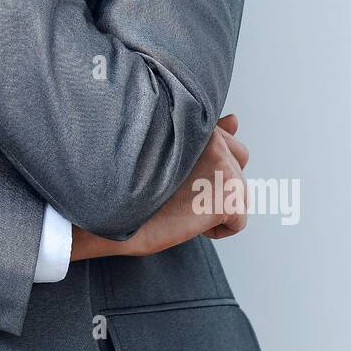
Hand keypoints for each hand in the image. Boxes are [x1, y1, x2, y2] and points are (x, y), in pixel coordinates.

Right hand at [70, 113, 249, 259]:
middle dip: (216, 182)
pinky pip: (238, 221)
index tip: (179, 176)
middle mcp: (213, 137)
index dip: (206, 166)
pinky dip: (216, 230)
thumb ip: (205, 136)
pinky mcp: (228, 195)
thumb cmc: (132, 182)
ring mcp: (223, 165)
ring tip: (179, 205)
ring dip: (213, 205)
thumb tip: (235, 120)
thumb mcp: (171, 152)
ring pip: (239, 193)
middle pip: (238, 163)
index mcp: (194, 122)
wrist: (111, 212)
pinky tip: (186, 221)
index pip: (226, 140)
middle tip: (177, 192)